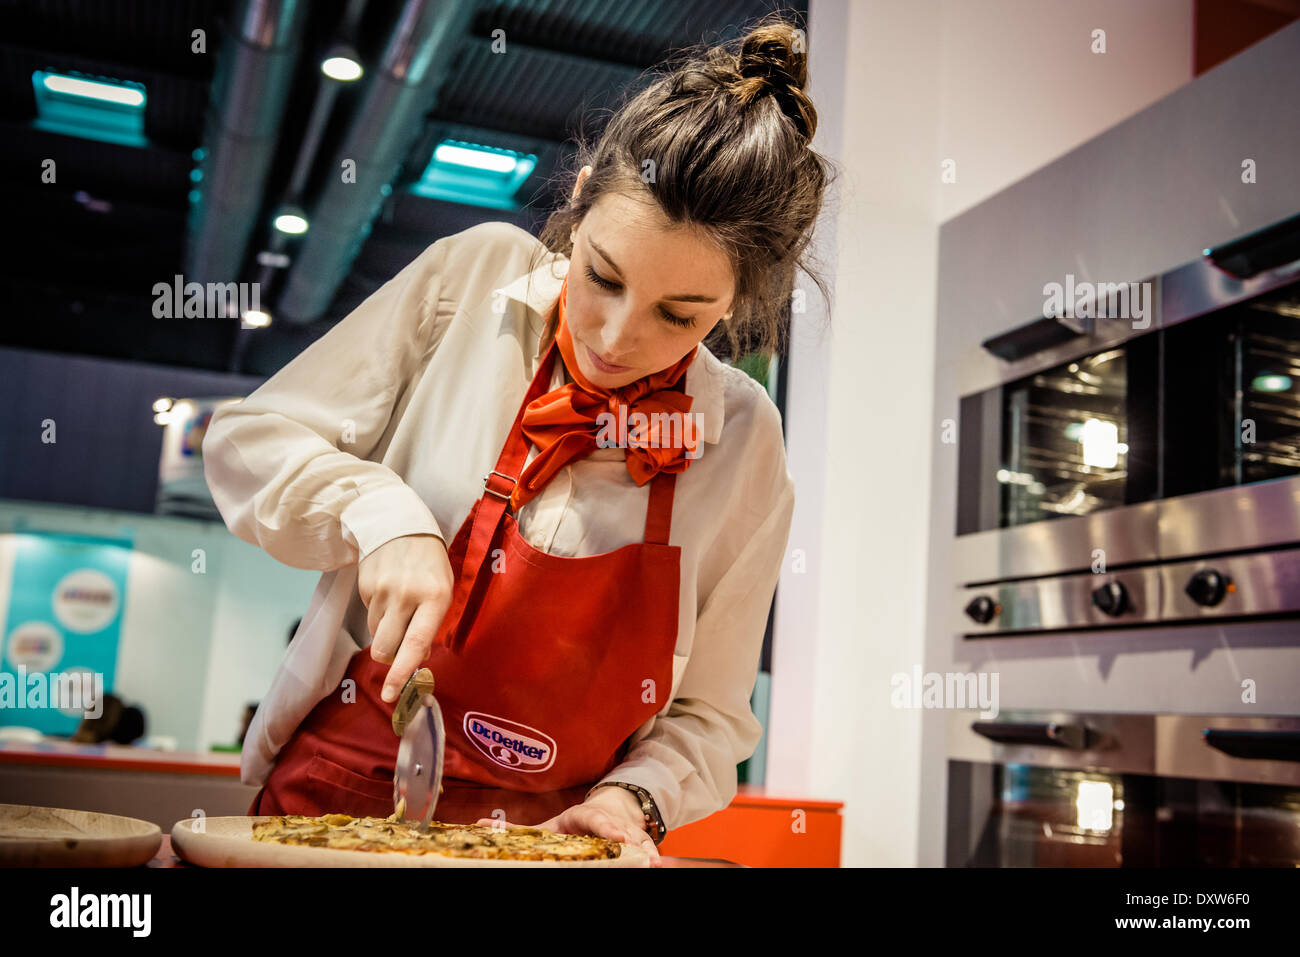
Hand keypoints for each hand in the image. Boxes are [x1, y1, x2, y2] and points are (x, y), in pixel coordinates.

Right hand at [357, 533, 454, 702]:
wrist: (398, 523)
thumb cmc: (429, 563)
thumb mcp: (443, 588)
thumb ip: (432, 624)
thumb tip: (417, 657)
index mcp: (435, 597)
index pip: (416, 642)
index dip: (403, 671)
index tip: (392, 694)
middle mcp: (407, 595)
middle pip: (384, 648)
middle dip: (389, 657)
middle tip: (399, 646)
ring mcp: (383, 591)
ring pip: (375, 635)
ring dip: (385, 632)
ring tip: (399, 607)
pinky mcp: (365, 587)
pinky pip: (369, 616)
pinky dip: (378, 614)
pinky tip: (389, 593)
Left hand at [475, 787, 661, 863]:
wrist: (611, 809)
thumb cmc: (575, 823)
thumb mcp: (549, 826)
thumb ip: (518, 830)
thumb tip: (478, 825)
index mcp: (584, 816)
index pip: (595, 819)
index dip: (606, 828)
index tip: (615, 837)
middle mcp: (607, 821)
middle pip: (621, 831)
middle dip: (632, 841)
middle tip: (642, 854)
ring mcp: (625, 830)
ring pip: (638, 839)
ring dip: (645, 849)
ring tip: (653, 861)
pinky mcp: (638, 840)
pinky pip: (647, 847)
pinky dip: (651, 854)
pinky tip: (657, 863)